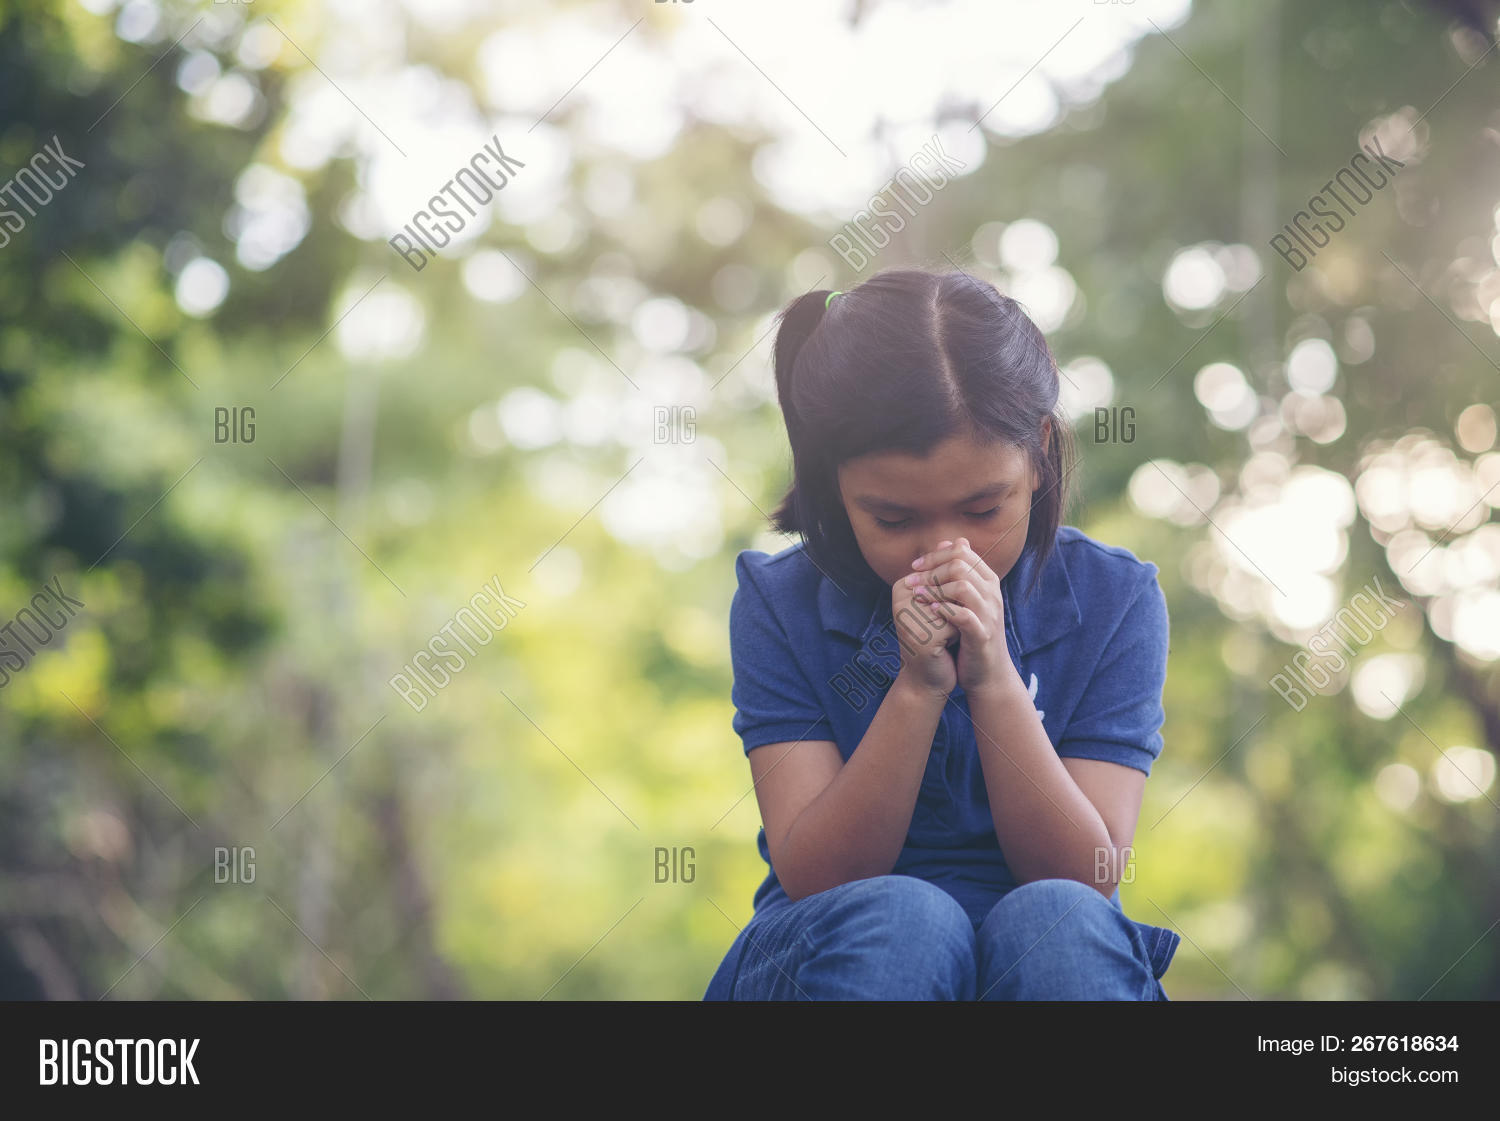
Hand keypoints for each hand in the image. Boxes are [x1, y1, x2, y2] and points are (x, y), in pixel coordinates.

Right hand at [891, 558, 957, 696]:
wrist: (929, 678)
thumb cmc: (937, 638)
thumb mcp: (943, 601)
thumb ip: (950, 571)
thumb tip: (961, 539)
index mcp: (902, 587)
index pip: (941, 574)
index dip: (955, 591)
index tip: (945, 611)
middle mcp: (901, 600)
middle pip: (949, 588)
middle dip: (958, 605)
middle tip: (949, 624)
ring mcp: (910, 619)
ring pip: (953, 605)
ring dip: (958, 621)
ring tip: (948, 635)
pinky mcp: (922, 637)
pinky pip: (955, 625)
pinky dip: (958, 636)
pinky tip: (948, 647)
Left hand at [906, 537, 1017, 696]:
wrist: (988, 672)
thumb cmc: (972, 634)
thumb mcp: (967, 599)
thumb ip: (958, 573)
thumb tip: (948, 541)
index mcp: (988, 582)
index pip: (963, 552)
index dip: (936, 555)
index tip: (915, 566)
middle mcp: (992, 594)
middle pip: (960, 564)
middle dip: (931, 570)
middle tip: (911, 581)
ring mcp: (989, 614)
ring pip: (962, 586)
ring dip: (934, 589)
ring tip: (917, 595)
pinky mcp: (982, 635)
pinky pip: (963, 615)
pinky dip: (943, 611)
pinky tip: (929, 611)